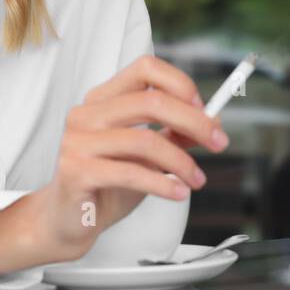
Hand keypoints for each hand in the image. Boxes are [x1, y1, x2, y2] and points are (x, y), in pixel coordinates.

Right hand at [28, 55, 226, 262]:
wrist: (69, 221)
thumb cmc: (107, 184)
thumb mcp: (147, 156)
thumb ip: (173, 135)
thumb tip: (212, 122)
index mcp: (102, 100)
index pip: (145, 69)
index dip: (179, 83)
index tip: (204, 109)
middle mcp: (86, 114)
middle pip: (151, 101)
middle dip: (194, 122)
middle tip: (219, 142)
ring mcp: (78, 141)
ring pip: (144, 139)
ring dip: (181, 162)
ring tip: (197, 180)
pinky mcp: (76, 171)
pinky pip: (130, 173)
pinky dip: (163, 183)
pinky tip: (178, 192)